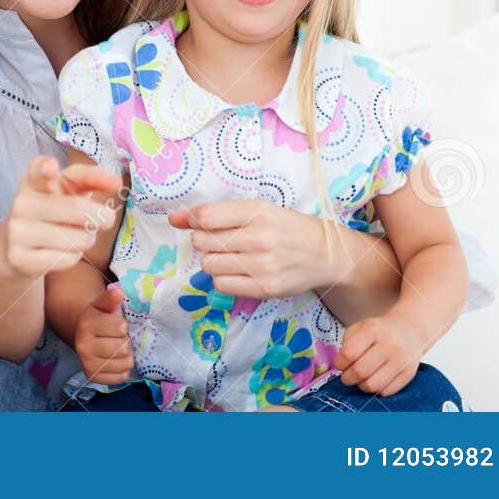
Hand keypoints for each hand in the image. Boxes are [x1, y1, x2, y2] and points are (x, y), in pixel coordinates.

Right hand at [0, 157, 120, 280]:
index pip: (39, 170)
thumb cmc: (52, 210)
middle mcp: (21, 202)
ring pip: (77, 239)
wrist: (15, 247)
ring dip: (87, 240)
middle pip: (77, 209)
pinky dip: (74, 257)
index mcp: (34, 179)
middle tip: (104, 219)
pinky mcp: (19, 259)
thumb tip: (116, 182)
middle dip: (101, 218)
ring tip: (73, 237)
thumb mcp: (68, 189)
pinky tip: (60, 252)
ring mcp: (17, 231)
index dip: (46, 168)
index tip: (51, 168)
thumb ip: (91, 179)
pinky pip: (68, 259)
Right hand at [74, 284, 132, 384]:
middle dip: (125, 342)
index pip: (120, 328)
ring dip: (126, 356)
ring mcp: (87, 364)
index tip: (117, 325)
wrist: (83, 336)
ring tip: (117, 349)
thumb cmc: (99, 319)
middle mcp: (83, 346)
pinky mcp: (93, 377)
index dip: (123, 326)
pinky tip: (115, 361)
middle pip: (123, 348)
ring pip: (125, 364)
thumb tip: (118, 292)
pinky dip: (123, 370)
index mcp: (86, 325)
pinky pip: (121, 377)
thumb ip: (110, 299)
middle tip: (117, 339)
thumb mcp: (103, 306)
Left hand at [170, 199, 343, 298]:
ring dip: (213, 261)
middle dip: (204, 241)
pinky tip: (238, 271)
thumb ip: (215, 213)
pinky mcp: (264, 288)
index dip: (194, 221)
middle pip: (202, 242)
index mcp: (257, 211)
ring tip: (231, 257)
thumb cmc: (285, 227)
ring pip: (208, 265)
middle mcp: (260, 238)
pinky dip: (223, 279)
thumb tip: (174, 218)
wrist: (325, 254)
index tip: (198, 224)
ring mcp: (262, 265)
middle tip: (222, 241)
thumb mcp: (256, 210)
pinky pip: (221, 286)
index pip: (205, 217)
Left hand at [334, 314, 423, 395]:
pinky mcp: (408, 374)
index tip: (339, 365)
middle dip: (347, 378)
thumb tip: (340, 366)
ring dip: (361, 385)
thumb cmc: (379, 331)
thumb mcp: (360, 328)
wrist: (410, 330)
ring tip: (361, 379)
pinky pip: (385, 391)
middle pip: (360, 372)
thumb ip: (347, 344)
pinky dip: (376, 389)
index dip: (339, 363)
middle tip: (347, 376)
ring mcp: (401, 361)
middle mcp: (390, 345)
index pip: (349, 353)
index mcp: (373, 330)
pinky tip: (375, 379)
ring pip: (372, 385)